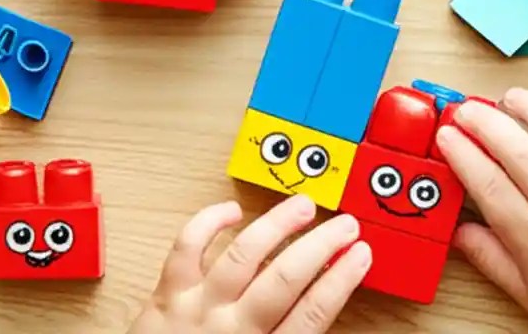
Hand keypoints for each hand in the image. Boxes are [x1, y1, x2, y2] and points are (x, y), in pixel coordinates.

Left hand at [128, 195, 371, 333]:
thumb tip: (321, 308)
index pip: (312, 314)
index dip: (341, 280)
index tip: (360, 256)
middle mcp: (232, 330)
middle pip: (285, 279)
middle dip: (321, 246)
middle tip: (344, 225)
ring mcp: (197, 309)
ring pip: (243, 255)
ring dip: (277, 225)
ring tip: (303, 206)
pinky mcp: (167, 295)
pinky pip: (187, 247)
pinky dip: (209, 222)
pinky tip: (232, 210)